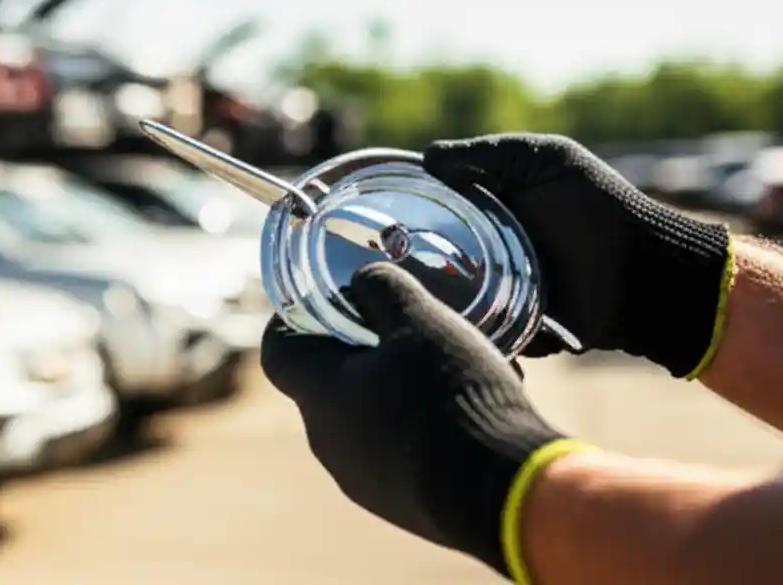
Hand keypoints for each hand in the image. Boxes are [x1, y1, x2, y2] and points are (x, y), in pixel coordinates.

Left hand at [261, 262, 570, 576]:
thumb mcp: (418, 320)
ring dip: (403, 385)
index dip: (295, 317)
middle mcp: (330, 444)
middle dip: (366, 347)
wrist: (503, 494)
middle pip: (331, 381)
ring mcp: (364, 479)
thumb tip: (364, 280)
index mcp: (320, 398)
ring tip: (453, 363)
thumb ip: (382, 288)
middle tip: (404, 325)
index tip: (324, 297)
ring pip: (373, 414)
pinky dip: (426, 422)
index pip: (279, 350)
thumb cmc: (450, 397)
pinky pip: (402, 449)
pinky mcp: (401, 502)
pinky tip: (472, 405)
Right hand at [423, 134, 733, 377]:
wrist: (647, 272)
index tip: (384, 212)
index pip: (438, 207)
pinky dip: (477, 331)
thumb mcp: (545, 161)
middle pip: (437, 255)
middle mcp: (495, 248)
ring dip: (443, 300)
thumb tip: (426, 158)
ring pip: (456, 298)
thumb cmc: (599, 207)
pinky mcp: (521, 328)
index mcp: (496, 206)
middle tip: (393, 263)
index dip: (410, 208)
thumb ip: (487, 154)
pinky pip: (486, 333)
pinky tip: (459, 325)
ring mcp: (507, 290)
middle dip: (415, 260)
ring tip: (421, 298)